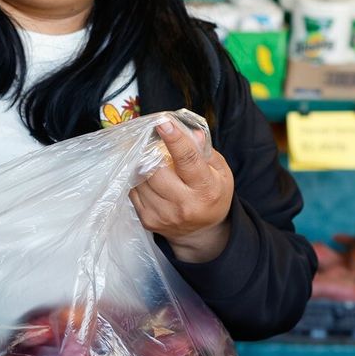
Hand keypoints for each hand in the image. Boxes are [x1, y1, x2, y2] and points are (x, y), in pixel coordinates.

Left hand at [129, 118, 233, 262]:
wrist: (200, 232)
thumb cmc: (212, 195)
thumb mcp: (220, 173)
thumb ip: (204, 151)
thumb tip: (191, 132)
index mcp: (206, 189)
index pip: (187, 160)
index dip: (174, 139)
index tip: (163, 122)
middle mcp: (183, 204)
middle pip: (156, 169)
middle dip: (150, 151)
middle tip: (151, 141)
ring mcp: (163, 214)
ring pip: (140, 179)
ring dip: (141, 164)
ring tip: (150, 159)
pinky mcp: (147, 220)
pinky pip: (134, 190)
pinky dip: (138, 179)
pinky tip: (147, 177)